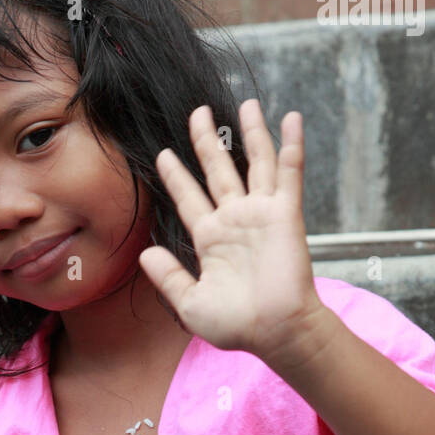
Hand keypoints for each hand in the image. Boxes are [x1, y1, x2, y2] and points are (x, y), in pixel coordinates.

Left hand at [138, 100, 327, 368]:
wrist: (274, 331)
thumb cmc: (235, 325)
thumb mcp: (190, 303)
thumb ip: (168, 277)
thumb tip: (144, 253)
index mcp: (210, 240)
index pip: (189, 198)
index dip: (176, 176)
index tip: (164, 154)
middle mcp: (234, 221)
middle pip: (218, 170)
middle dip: (206, 141)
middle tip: (196, 112)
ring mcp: (261, 214)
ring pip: (254, 162)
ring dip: (251, 132)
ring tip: (245, 103)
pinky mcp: (285, 213)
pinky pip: (288, 172)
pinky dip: (290, 144)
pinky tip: (290, 118)